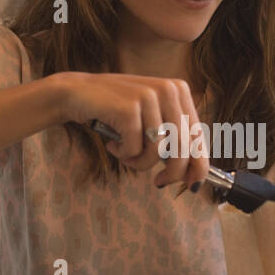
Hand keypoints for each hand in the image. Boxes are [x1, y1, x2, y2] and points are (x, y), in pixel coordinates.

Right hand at [53, 71, 209, 189]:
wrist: (76, 93)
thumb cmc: (116, 112)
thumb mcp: (151, 120)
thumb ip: (173, 139)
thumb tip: (195, 175)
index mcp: (179, 90)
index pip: (198, 136)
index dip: (198, 166)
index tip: (192, 185)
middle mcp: (168, 89)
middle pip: (182, 147)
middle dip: (172, 173)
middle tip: (159, 182)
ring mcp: (148, 96)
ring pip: (158, 151)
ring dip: (141, 164)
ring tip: (126, 156)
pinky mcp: (129, 108)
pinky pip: (135, 149)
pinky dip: (123, 155)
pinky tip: (113, 144)